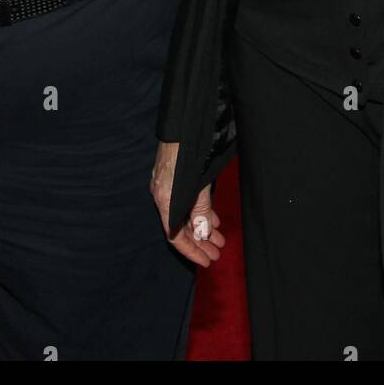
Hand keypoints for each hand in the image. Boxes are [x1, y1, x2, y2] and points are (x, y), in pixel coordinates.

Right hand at [150, 141, 224, 267]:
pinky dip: (200, 211)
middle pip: (181, 228)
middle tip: (218, 251)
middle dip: (201, 242)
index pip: (176, 237)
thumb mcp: (198, 184)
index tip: (207, 261)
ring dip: (203, 227)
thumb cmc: (187, 151)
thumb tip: (202, 233)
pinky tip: (213, 217)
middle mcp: (163, 195)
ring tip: (219, 237)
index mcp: (165, 200)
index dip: (192, 251)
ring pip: (186, 214)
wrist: (181, 122)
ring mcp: (167, 186)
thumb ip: (200, 209)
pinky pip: (186, 201)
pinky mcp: (174, 176)